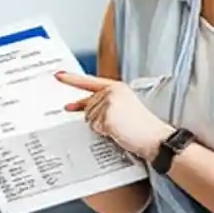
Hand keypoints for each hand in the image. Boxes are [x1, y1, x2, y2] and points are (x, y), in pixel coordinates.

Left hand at [56, 71, 172, 160]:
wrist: (154, 137)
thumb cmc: (141, 126)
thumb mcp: (121, 107)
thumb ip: (99, 103)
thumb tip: (76, 107)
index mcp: (116, 87)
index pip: (89, 82)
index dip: (72, 79)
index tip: (58, 75)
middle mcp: (111, 92)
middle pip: (87, 107)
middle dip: (96, 118)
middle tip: (116, 123)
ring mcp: (108, 103)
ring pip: (89, 118)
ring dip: (101, 126)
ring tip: (120, 127)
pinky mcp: (106, 116)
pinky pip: (94, 127)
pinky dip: (104, 132)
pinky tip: (118, 131)